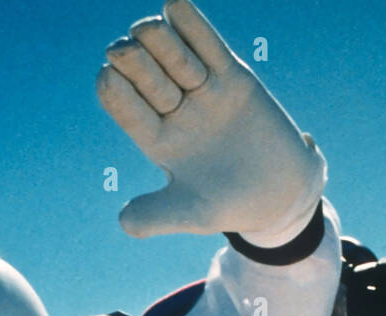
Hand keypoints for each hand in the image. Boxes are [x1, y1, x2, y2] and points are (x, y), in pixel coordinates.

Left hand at [97, 0, 325, 239]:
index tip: (105, 76)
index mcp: (159, 141)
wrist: (279, 194)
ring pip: (177, 59)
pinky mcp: (232, 78)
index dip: (117, 94)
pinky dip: (194, 27)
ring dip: (159, 41)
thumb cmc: (231, 207)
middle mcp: (175, 112)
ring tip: (144, 27)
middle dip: (135, 64)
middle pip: (149, 81)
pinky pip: (210, 48)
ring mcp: (203, 93)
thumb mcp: (193, 214)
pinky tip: (175, 4)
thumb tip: (124, 223)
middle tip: (121, 49)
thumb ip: (158, 216)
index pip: (130, 112)